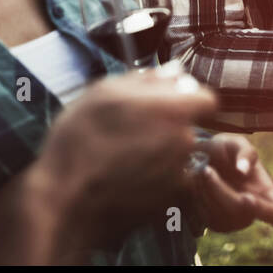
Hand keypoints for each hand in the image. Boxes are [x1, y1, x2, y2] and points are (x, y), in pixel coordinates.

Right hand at [25, 67, 216, 260]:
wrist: (67, 201)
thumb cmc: (80, 140)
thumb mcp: (104, 93)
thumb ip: (147, 79)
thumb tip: (175, 71)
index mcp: (174, 110)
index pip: (205, 99)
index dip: (188, 98)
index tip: (167, 101)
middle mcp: (184, 142)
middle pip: (188, 126)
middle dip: (168, 124)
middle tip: (132, 127)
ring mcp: (179, 173)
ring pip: (178, 153)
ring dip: (160, 150)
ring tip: (123, 153)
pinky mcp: (168, 200)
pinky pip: (168, 179)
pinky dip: (154, 175)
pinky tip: (126, 174)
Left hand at [188, 133, 272, 232]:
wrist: (199, 157)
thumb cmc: (224, 149)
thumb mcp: (236, 142)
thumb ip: (245, 152)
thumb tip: (244, 170)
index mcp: (266, 192)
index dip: (266, 211)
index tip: (246, 196)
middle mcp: (252, 210)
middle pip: (243, 215)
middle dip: (222, 192)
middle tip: (207, 170)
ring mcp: (233, 220)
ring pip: (223, 218)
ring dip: (207, 194)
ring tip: (200, 171)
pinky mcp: (215, 223)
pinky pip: (207, 218)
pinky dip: (199, 199)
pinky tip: (196, 182)